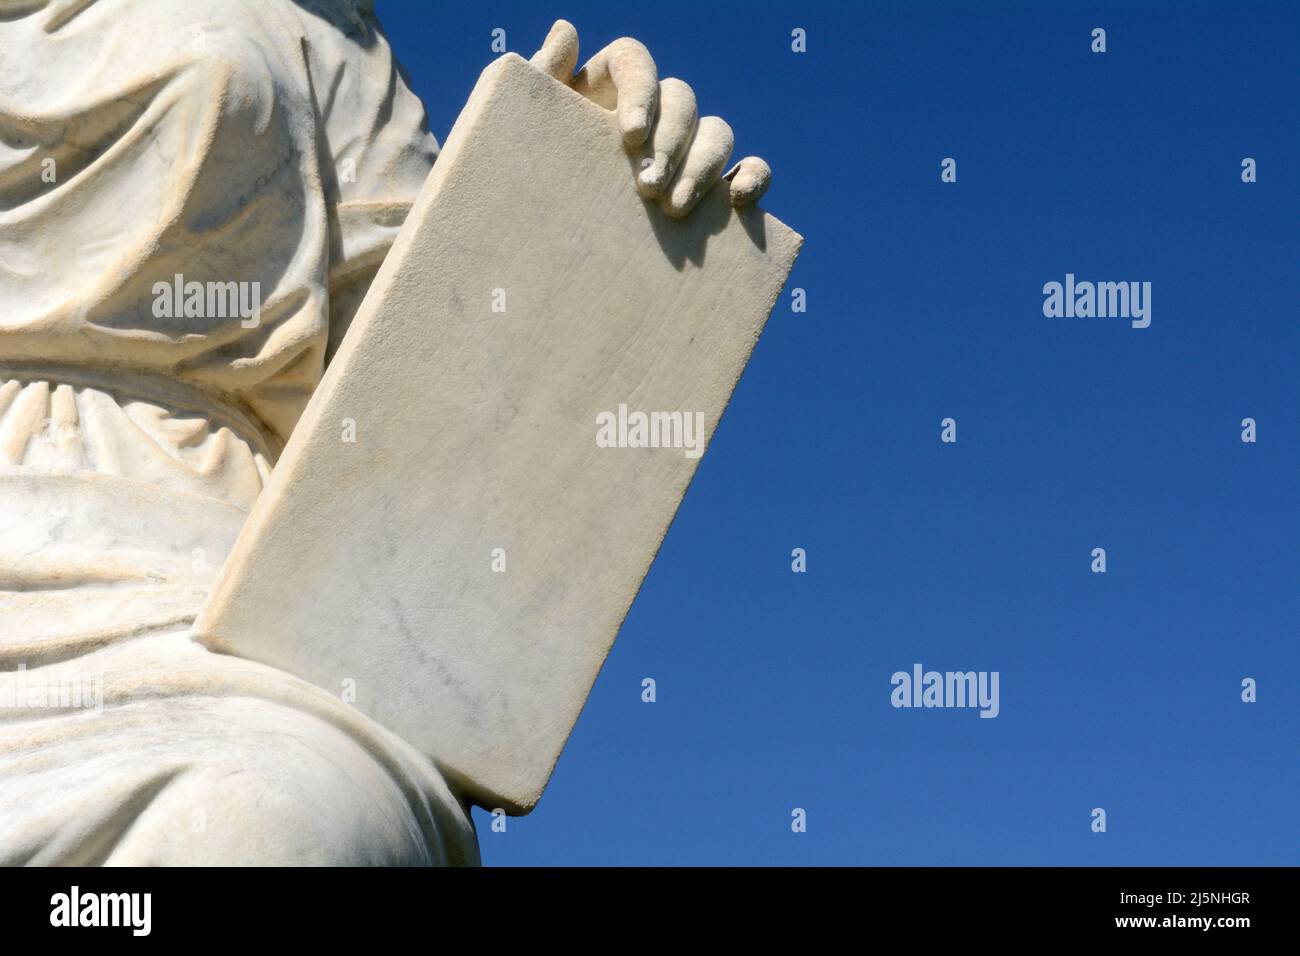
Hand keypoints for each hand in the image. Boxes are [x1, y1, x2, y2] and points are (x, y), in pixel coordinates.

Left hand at [530, 20, 770, 218]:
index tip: (630, 137)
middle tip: (647, 188)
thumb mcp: (521, 132)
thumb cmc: (526, 179)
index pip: (634, 61)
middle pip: (680, 99)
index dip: (641, 90)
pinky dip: (753, 176)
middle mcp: (652, 112)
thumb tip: (567, 31)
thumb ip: (539, 80)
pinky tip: (738, 199)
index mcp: (604, 87)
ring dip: (704, 165)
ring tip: (675, 209)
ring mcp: (685, 149)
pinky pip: (747, 169)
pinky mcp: (710, 187)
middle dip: (671, 142)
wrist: (537, 243)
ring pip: (717, 132)